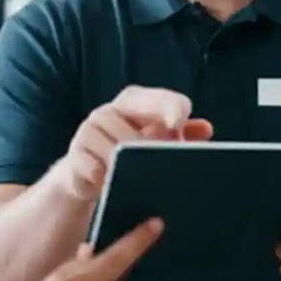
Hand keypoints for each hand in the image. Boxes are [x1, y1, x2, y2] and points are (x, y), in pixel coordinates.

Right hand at [52, 85, 213, 200]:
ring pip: (114, 143)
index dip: (172, 109)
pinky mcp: (74, 156)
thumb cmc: (130, 155)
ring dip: (128, 161)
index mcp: (135, 103)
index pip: (160, 98)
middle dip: (150, 138)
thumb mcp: (156, 143)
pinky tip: (107, 182)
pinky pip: (88, 163)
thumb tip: (205, 129)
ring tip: (138, 176)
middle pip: (133, 114)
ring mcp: (88, 131)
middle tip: (161, 158)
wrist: (88, 175)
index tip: (178, 127)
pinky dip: (100, 173)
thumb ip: (182, 135)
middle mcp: (110, 111)